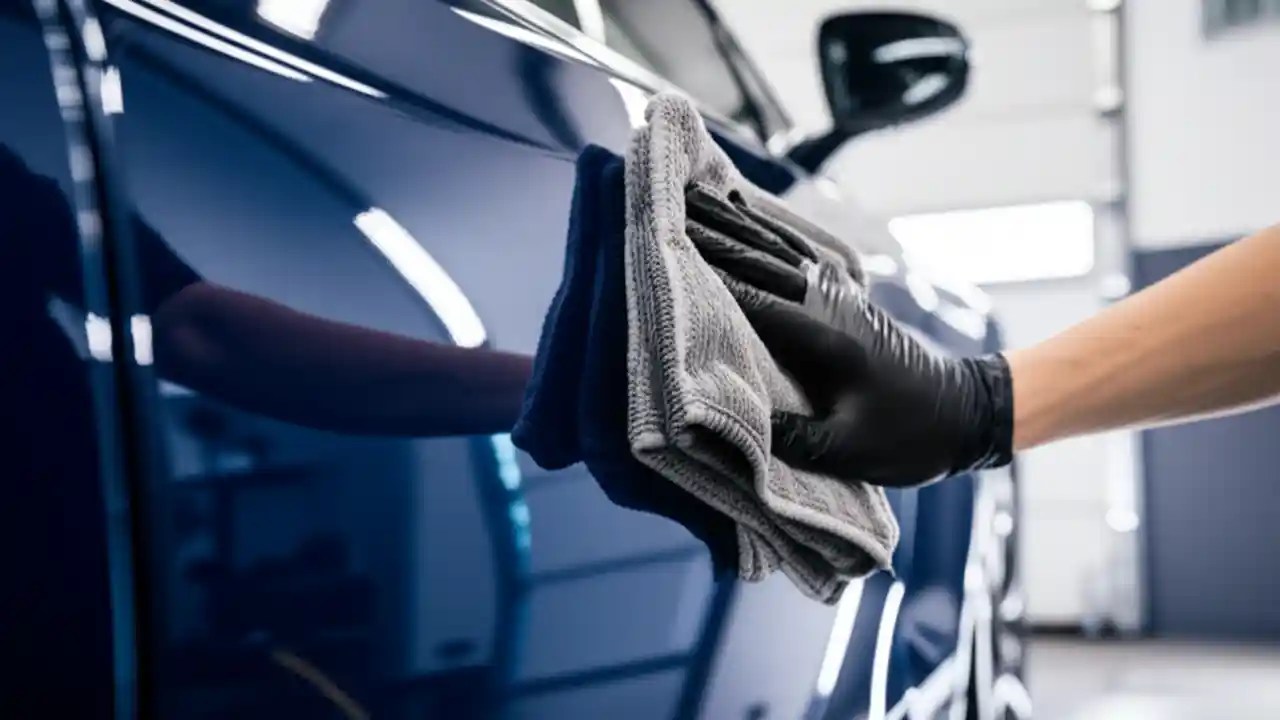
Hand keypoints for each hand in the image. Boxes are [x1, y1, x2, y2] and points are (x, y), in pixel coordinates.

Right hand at [686, 193, 1012, 486]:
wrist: (964, 413)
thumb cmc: (907, 436)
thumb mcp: (847, 451)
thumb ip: (790, 438)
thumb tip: (731, 421)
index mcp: (823, 338)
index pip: (752, 298)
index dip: (709, 273)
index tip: (669, 247)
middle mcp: (826, 304)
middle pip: (756, 260)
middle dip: (710, 234)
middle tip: (665, 205)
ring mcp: (836, 294)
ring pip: (773, 248)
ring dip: (731, 222)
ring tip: (692, 195)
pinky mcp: (841, 294)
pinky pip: (792, 251)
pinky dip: (763, 228)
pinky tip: (744, 209)